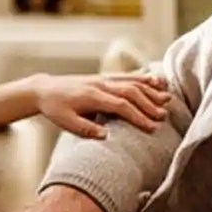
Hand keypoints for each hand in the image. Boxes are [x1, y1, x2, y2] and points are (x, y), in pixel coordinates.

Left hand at [30, 72, 170, 138]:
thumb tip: (107, 136)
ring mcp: (103, 79)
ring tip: (168, 98)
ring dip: (150, 89)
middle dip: (149, 104)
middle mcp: (100, 84)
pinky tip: (157, 80)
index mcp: (92, 96)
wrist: (44, 90)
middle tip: (164, 117)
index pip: (120, 105)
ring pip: (131, 81)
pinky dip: (143, 77)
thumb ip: (85, 129)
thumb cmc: (55, 108)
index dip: (138, 116)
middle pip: (130, 91)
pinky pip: (127, 75)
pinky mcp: (104, 77)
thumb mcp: (65, 122)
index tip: (151, 128)